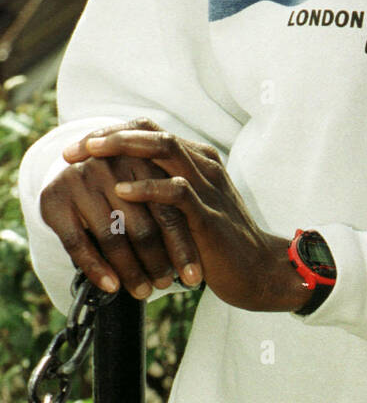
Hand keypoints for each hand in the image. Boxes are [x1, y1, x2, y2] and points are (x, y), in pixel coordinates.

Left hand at [61, 125, 309, 311]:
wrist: (258, 271)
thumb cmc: (218, 245)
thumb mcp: (187, 211)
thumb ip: (164, 194)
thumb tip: (118, 190)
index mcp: (197, 160)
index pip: (149, 131)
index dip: (113, 134)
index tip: (77, 148)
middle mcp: (203, 165)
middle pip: (152, 133)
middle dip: (109, 136)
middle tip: (73, 149)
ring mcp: (208, 186)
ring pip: (164, 150)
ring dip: (123, 149)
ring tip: (89, 155)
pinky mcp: (208, 214)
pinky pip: (176, 192)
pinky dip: (146, 189)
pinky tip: (120, 192)